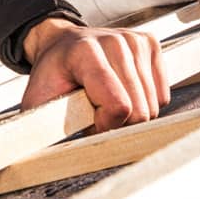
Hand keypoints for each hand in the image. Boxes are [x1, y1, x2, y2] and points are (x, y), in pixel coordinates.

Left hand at [19, 15, 169, 131]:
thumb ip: (43, 126)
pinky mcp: (149, 44)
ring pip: (153, 106)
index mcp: (84, 52)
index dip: (106, 126)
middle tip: (97, 114)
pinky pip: (161, 95)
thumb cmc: (52, 76)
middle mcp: (114, 41)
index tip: (89, 123)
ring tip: (107, 102)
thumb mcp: (37, 101)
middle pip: (139, 110)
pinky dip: (144, 102)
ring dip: (130, 114)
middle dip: (118, 123)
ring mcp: (134, 40)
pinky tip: (124, 91)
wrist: (61, 45)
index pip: (118, 105)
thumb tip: (44, 158)